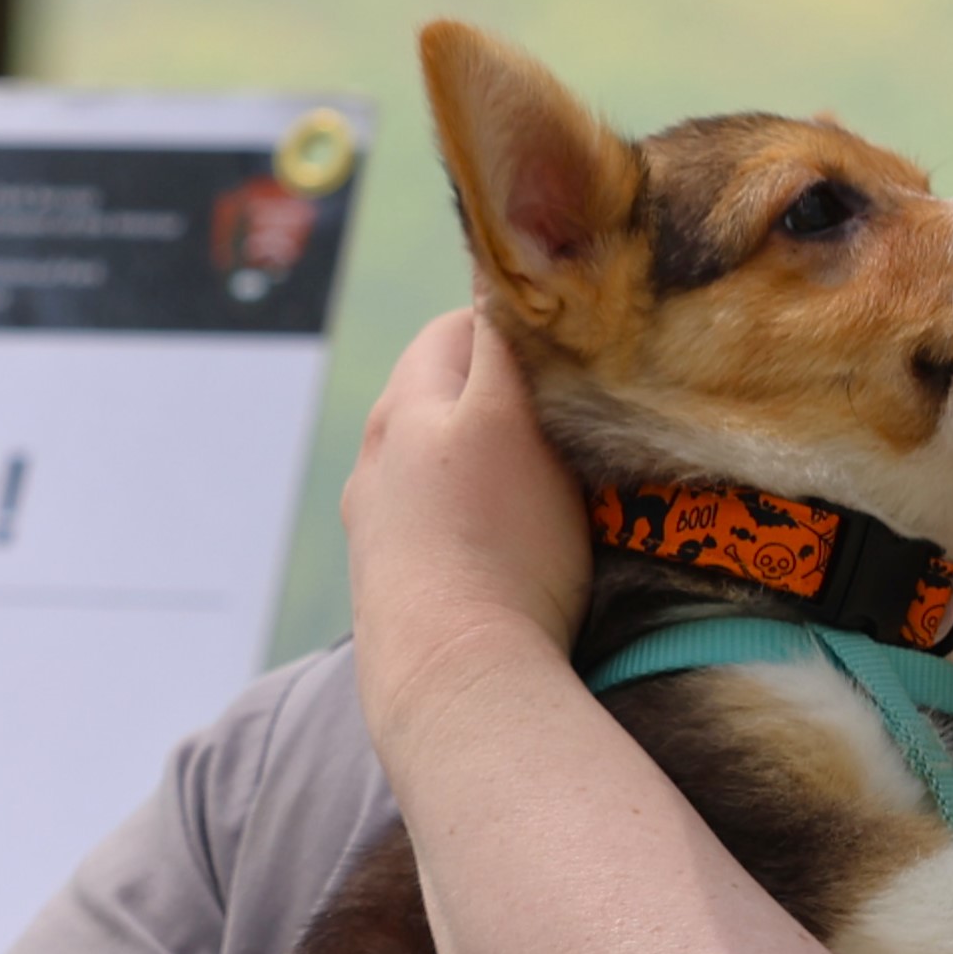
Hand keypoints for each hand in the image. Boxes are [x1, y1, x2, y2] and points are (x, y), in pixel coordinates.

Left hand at [342, 310, 591, 753]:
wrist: (454, 682)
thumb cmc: (499, 545)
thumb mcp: (510, 419)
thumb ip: (504, 341)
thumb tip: (499, 271)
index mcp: (404, 405)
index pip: (464, 326)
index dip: (523, 325)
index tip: (576, 348)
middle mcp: (376, 458)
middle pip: (443, 392)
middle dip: (499, 387)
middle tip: (570, 411)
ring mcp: (377, 525)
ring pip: (437, 460)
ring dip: (483, 455)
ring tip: (543, 482)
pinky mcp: (389, 584)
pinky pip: (433, 521)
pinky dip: (467, 513)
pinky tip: (503, 544)